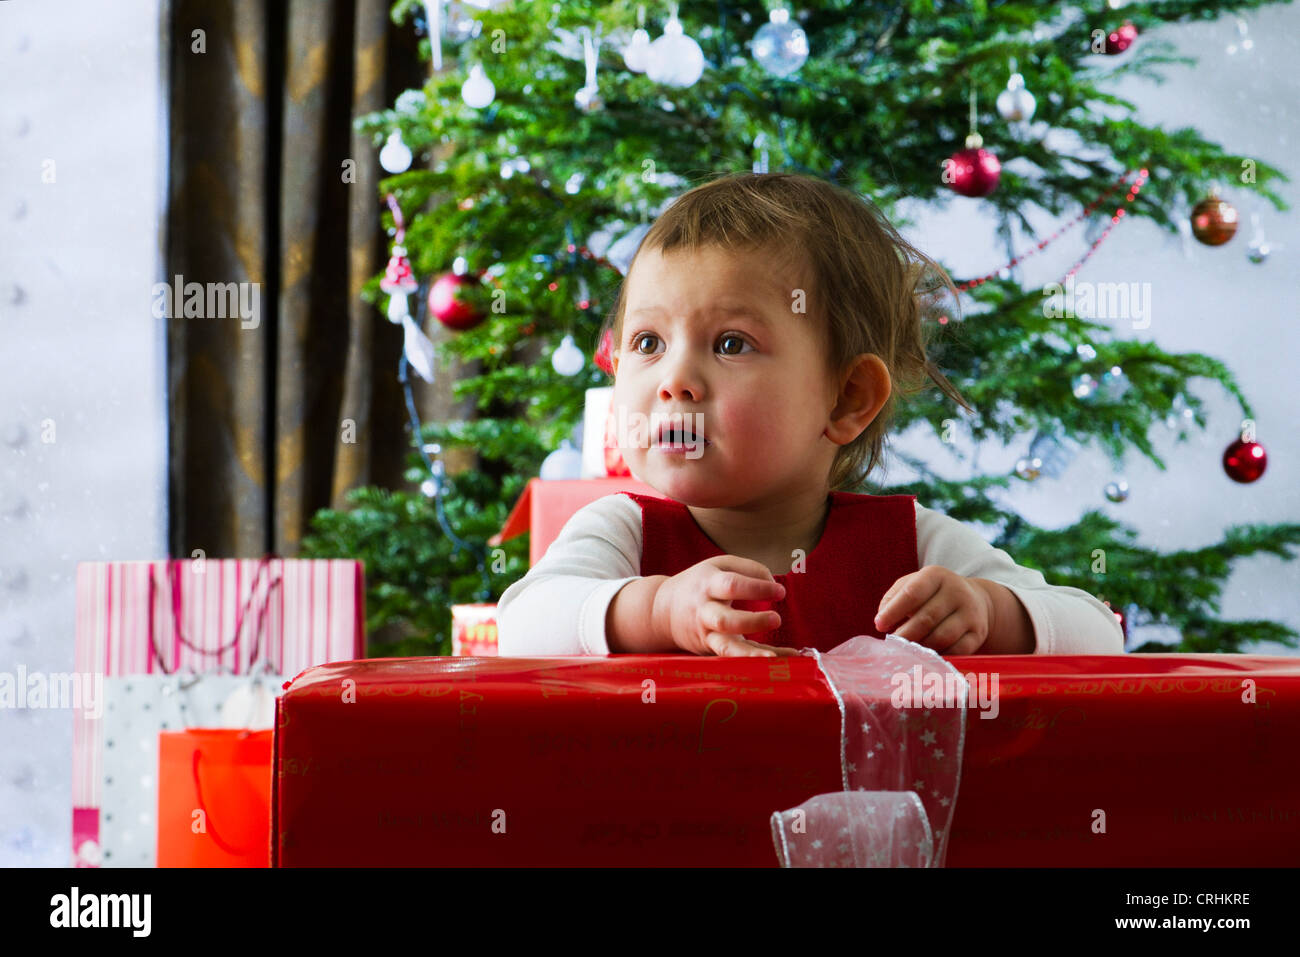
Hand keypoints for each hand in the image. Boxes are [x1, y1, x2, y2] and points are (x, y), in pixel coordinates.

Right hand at [653, 556, 799, 656]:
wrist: (662, 611)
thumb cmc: (699, 585)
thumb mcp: (719, 566)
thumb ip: (749, 569)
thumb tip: (774, 585)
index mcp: (707, 585)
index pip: (732, 586)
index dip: (757, 588)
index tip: (780, 591)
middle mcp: (704, 611)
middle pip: (725, 620)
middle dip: (752, 622)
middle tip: (776, 619)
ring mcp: (706, 634)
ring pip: (725, 647)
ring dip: (748, 654)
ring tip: (771, 657)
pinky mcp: (710, 650)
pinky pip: (734, 657)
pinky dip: (755, 660)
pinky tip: (777, 660)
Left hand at [874, 565, 993, 655]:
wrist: (975, 600)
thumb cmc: (932, 595)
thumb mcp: (912, 585)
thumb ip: (893, 599)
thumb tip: (882, 620)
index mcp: (936, 575)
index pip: (912, 593)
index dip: (893, 611)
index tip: (879, 625)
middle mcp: (957, 591)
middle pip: (926, 618)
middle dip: (906, 634)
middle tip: (894, 645)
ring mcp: (971, 613)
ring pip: (941, 636)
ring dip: (921, 647)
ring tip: (908, 652)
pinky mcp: (978, 633)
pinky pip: (957, 650)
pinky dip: (939, 656)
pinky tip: (928, 657)